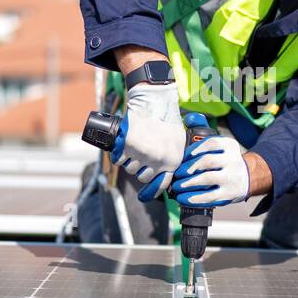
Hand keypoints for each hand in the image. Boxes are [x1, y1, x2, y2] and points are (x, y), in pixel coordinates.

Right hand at [111, 81, 185, 201]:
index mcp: (172, 161)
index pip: (160, 184)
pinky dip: (119, 155)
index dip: (152, 190)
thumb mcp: (178, 142)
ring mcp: (142, 153)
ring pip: (130, 168)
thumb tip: (166, 178)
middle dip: (140, 169)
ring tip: (135, 146)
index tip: (145, 196)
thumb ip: (174, 159)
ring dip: (130, 161)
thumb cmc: (167, 121)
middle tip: (141, 156)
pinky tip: (124, 146)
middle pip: (142, 177)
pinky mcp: (128, 146)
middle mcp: (157, 160)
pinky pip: (119, 160)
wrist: (154, 101)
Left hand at [170, 135, 250, 207]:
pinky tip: (183, 198)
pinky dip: (194, 198)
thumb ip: (205, 131)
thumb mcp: (221, 145)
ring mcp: (231, 178)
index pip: (211, 143)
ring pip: (207, 178)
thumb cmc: (226, 160)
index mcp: (230, 146)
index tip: (184, 155)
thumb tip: (189, 118)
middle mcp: (233, 160)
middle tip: (176, 174)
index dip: (195, 149)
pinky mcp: (229, 194)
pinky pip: (209, 196)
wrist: (248, 178)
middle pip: (208, 161)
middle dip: (188, 167)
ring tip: (176, 187)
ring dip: (188, 182)